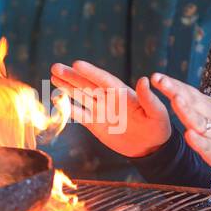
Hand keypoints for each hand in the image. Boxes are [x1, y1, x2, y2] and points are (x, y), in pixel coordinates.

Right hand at [49, 60, 171, 157]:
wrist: (151, 147)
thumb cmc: (157, 127)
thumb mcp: (156, 112)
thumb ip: (148, 98)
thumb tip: (144, 79)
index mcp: (123, 94)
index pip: (104, 80)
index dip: (90, 72)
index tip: (76, 64)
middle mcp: (109, 99)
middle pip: (87, 85)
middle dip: (71, 76)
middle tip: (55, 66)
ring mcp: (101, 110)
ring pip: (80, 96)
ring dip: (67, 87)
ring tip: (53, 76)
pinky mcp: (95, 124)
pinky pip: (79, 114)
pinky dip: (68, 108)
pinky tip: (57, 99)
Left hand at [148, 72, 210, 168]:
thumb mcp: (208, 109)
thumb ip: (191, 99)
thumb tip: (169, 83)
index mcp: (205, 105)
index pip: (188, 92)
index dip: (173, 84)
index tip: (156, 76)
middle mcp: (209, 115)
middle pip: (191, 101)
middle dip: (175, 91)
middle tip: (160, 81)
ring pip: (198, 121)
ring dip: (186, 110)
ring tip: (175, 100)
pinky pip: (206, 145)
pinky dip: (198, 140)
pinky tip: (189, 135)